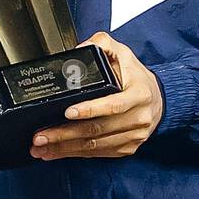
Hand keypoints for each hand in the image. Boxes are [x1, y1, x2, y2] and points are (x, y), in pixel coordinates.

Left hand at [29, 31, 163, 159]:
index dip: (90, 110)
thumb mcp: (123, 53)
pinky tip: (56, 152)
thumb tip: (77, 50)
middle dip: (66, 134)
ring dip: (65, 148)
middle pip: (98, 129)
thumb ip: (101, 44)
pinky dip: (75, 154)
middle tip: (41, 135)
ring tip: (41, 147)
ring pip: (95, 146)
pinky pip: (98, 154)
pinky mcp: (126, 148)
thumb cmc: (136, 77)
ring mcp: (133, 136)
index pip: (113, 105)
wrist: (158, 98)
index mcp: (139, 94)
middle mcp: (138, 118)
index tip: (67, 112)